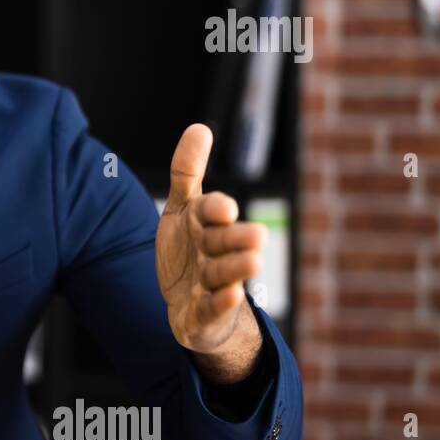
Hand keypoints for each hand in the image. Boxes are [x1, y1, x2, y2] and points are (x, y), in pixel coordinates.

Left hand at [156, 124, 265, 356]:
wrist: (186, 299)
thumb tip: (199, 127)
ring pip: (223, 274)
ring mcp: (209, 283)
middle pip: (224, 242)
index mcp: (205, 225)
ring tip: (254, 262)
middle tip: (257, 236)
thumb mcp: (182, 209)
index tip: (223, 207)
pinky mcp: (203, 312)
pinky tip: (229, 295)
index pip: (210, 212)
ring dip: (235, 268)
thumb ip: (187, 172)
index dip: (215, 210)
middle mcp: (212, 252)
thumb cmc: (189, 247)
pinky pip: (211, 307)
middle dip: (238, 239)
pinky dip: (219, 303)